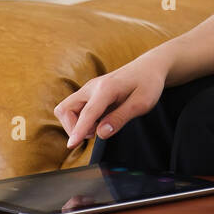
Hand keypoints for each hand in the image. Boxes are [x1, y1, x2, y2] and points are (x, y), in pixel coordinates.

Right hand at [54, 50, 169, 148]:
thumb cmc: (147, 84)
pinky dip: (81, 119)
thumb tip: (101, 133)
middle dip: (73, 128)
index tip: (71, 145)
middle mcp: (92, 87)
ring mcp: (88, 89)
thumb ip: (120, 118)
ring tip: (98, 126)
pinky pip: (74, 108)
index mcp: (106, 88)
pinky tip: (99, 120)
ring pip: (67, 109)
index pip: (87, 113)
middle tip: (94, 133)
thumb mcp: (142, 103)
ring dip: (76, 124)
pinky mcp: (88, 93)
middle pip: (65, 109)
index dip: (78, 131)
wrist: (148, 68)